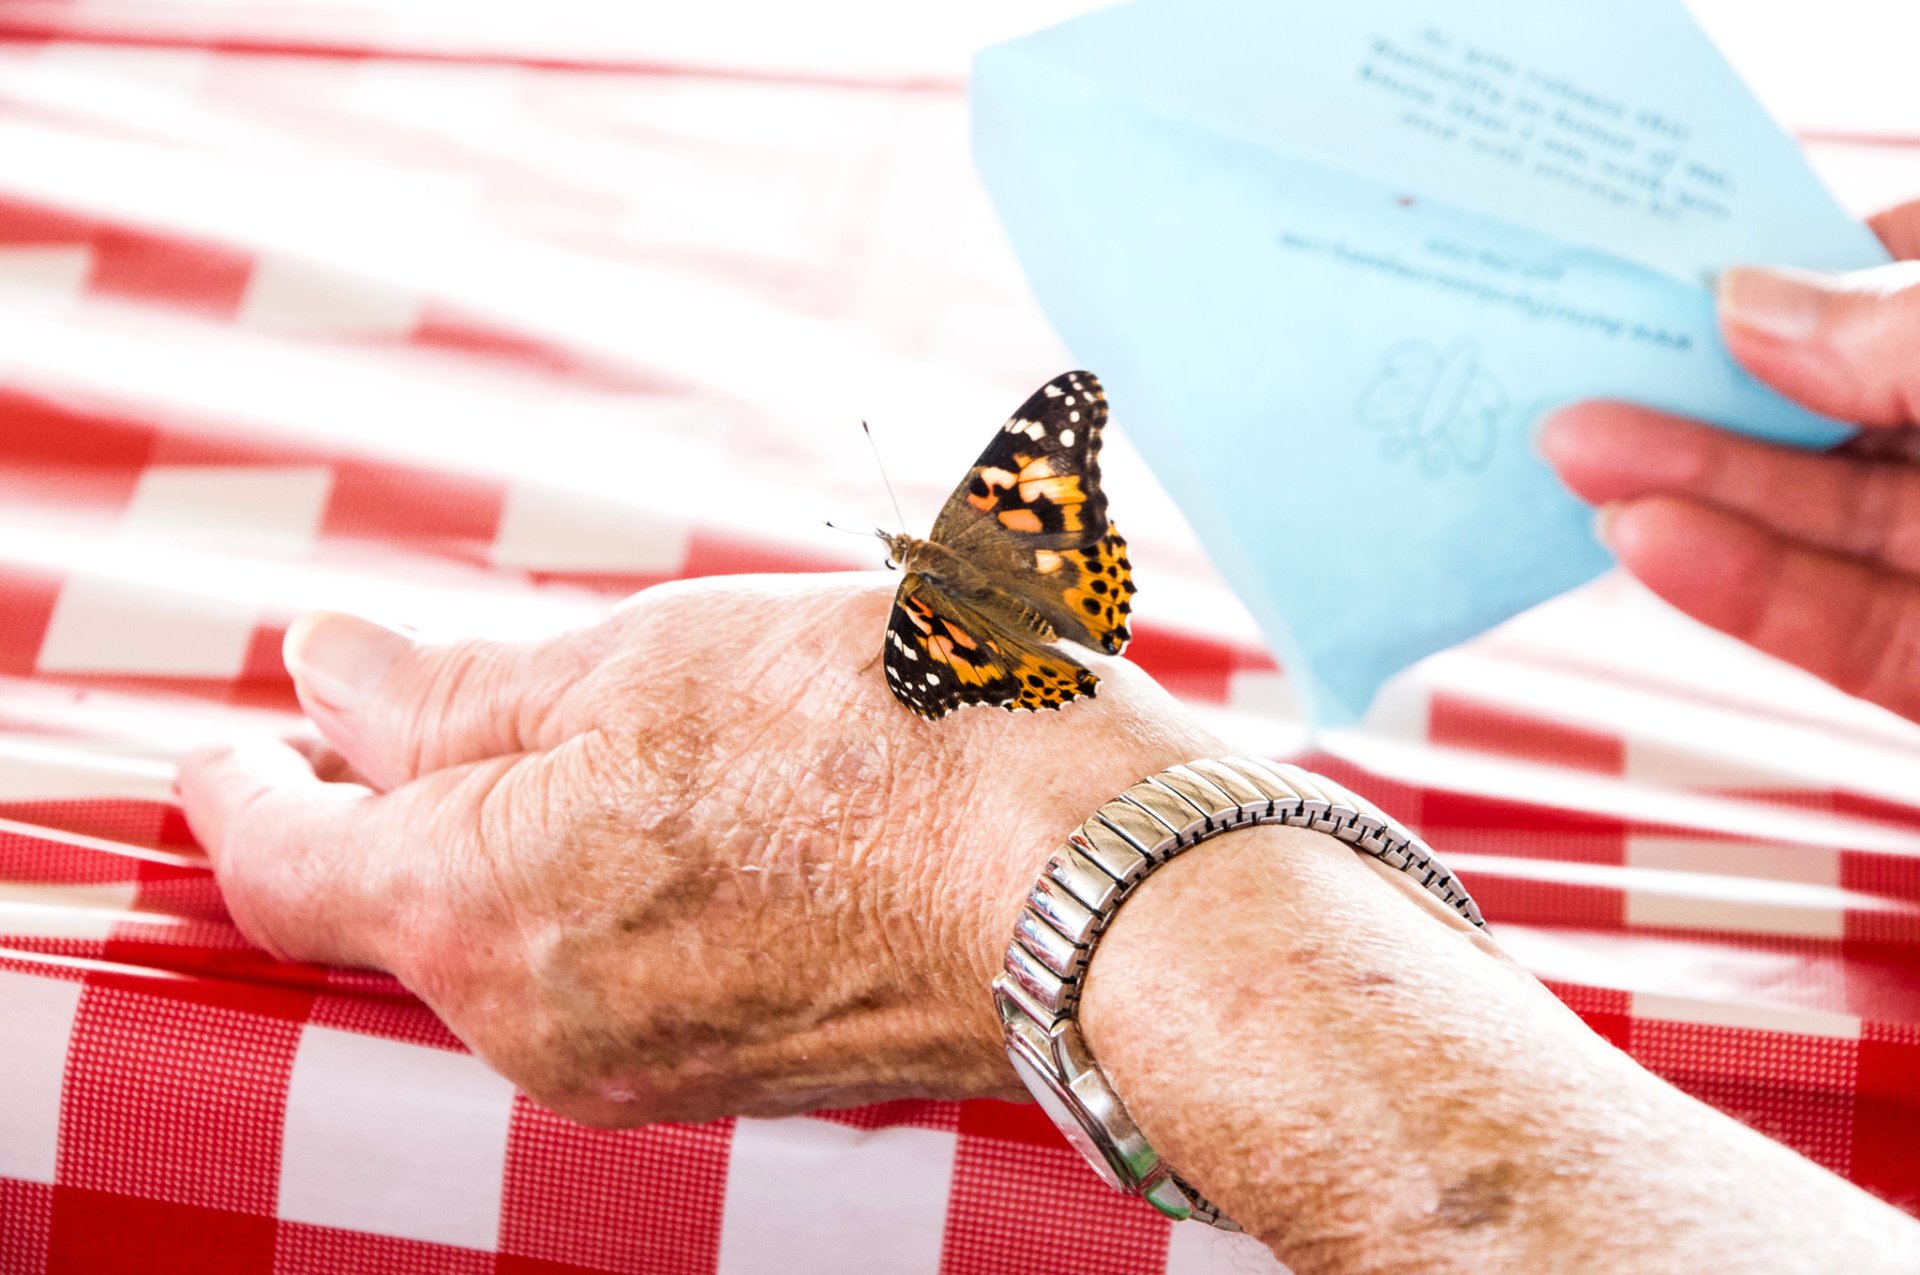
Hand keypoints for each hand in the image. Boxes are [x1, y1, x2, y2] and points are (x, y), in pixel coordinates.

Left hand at [176, 575, 1226, 1126]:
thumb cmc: (896, 742)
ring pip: (523, 933)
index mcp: (482, 910)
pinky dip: (621, 885)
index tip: (240, 739)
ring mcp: (643, 1064)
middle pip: (411, 900)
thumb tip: (324, 675)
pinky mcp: (735, 1068)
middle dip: (418, 790)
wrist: (1107, 897)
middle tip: (475, 682)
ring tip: (653, 730)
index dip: (244, 789)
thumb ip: (461, 691)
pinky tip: (725, 809)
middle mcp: (541, 1025)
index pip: (283, 865)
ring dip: (538, 831)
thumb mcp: (650, 658)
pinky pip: (618, 972)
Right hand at [1539, 199, 1919, 719]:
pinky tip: (1653, 546)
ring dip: (1682, 490)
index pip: (1884, 281)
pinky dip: (1742, 594)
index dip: (1780, 271)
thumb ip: (1905, 330)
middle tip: (1571, 370)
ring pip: (1807, 522)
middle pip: (1816, 411)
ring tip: (1575, 456)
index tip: (1671, 265)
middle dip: (1691, 394)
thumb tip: (1749, 300)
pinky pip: (1834, 626)